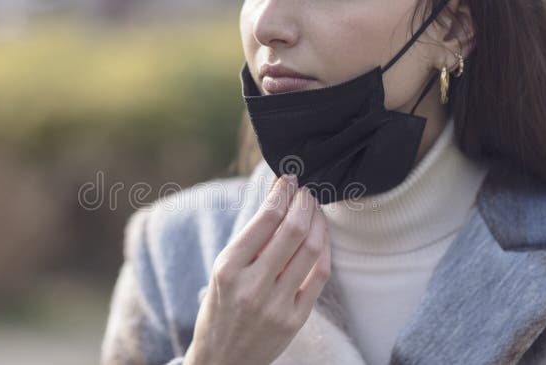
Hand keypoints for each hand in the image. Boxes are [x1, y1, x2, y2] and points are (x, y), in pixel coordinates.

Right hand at [184, 174, 331, 364]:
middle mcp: (252, 286)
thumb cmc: (220, 308)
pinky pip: (320, 276)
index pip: (265, 219)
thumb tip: (277, 196)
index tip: (289, 179)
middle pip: (293, 230)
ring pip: (312, 250)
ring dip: (318, 221)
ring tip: (315, 208)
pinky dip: (325, 250)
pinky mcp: (295, 320)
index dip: (283, 192)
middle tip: (306, 190)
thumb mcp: (222, 271)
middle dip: (304, 202)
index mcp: (228, 268)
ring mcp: (276, 305)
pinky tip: (322, 237)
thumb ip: (250, 238)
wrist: (223, 360)